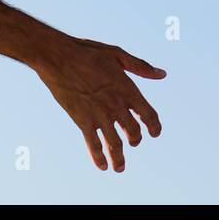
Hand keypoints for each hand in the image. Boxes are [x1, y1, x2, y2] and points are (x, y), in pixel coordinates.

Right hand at [34, 37, 164, 171]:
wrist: (56, 56)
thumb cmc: (85, 52)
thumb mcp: (115, 54)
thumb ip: (140, 66)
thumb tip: (162, 74)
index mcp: (127, 89)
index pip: (149, 115)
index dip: (154, 127)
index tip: (154, 133)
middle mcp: (116, 105)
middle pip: (133, 131)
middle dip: (135, 140)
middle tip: (132, 143)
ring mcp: (99, 114)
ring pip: (115, 144)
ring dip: (119, 158)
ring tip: (119, 167)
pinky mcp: (82, 120)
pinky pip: (93, 144)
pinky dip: (98, 157)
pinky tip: (102, 165)